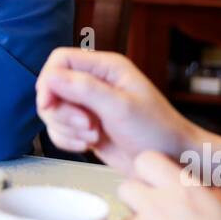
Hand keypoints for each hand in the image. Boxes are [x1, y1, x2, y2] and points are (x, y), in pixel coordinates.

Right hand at [35, 48, 198, 173]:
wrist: (171, 159)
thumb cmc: (156, 129)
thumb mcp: (120, 107)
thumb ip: (84, 89)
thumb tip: (51, 78)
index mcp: (106, 67)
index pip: (61, 60)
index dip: (49, 81)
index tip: (48, 105)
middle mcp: (95, 82)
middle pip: (52, 88)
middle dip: (62, 111)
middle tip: (88, 125)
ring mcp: (89, 105)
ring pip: (54, 111)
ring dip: (67, 128)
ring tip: (93, 135)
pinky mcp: (86, 126)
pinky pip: (60, 130)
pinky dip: (67, 140)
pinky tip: (89, 145)